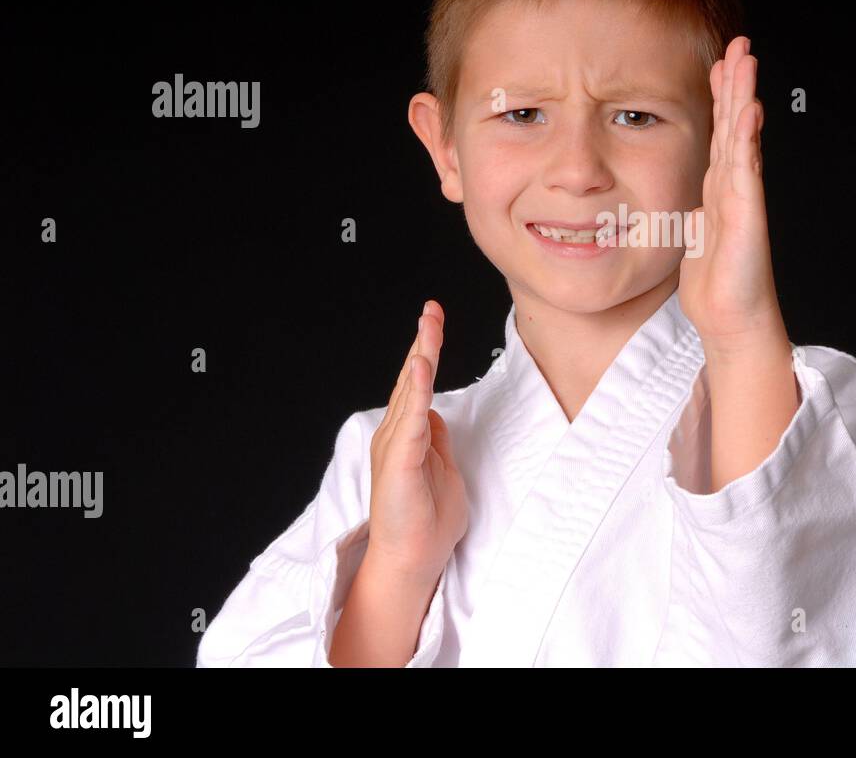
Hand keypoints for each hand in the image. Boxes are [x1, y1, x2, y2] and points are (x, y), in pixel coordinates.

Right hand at [364, 300, 467, 589]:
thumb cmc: (427, 522)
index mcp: (407, 436)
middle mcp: (396, 435)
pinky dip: (417, 391)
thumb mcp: (443, 469)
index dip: (425, 352)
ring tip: (429, 325)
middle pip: (412, 379)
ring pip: (411, 392)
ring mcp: (396, 447)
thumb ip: (437, 440)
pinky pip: (411, 420)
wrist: (412, 560)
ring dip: (421, 356)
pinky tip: (421, 368)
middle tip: (431, 310)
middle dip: (423, 342)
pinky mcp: (401, 462)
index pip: (418, 385)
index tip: (433, 321)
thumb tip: (437, 414)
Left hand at [679, 35, 785, 347]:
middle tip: (740, 44)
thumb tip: (692, 202)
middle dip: (736, 83)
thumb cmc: (717, 286)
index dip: (720, 98)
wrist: (732, 319)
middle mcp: (734, 187)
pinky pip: (745, 166)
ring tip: (746, 59)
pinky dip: (746, 137)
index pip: (720, 133)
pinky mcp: (747, 213)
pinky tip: (748, 111)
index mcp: (719, 190)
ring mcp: (743, 197)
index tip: (719, 65)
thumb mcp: (696, 237)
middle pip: (735, 124)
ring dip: (743, 95)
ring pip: (743, 135)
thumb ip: (696, 213)